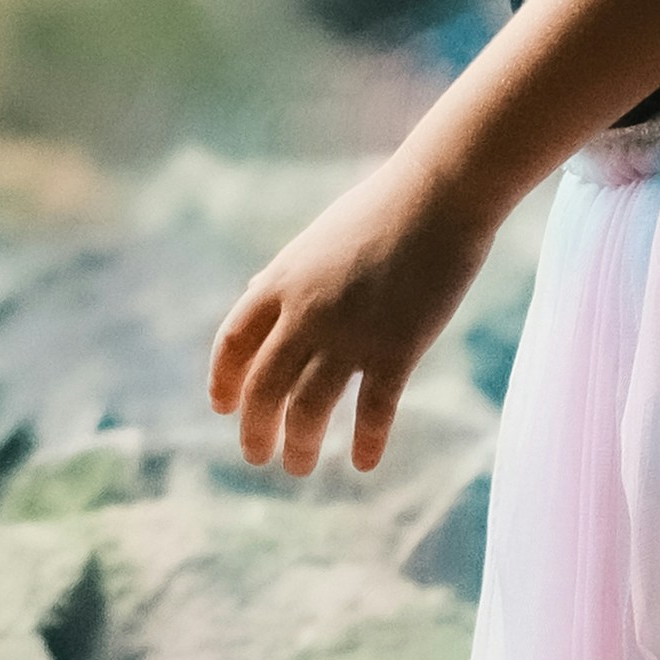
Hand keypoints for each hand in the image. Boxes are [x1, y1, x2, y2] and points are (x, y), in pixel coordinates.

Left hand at [207, 148, 491, 480]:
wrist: (438, 193)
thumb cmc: (380, 210)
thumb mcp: (316, 240)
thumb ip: (285, 274)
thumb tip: (254, 293)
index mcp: (281, 281)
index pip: (233, 342)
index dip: (223, 380)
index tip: (222, 408)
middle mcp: (306, 312)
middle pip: (263, 386)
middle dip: (255, 428)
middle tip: (257, 456)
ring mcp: (350, 333)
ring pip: (310, 408)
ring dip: (300, 444)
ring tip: (299, 466)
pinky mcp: (397, 348)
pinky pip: (374, 411)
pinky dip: (367, 442)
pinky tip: (365, 465)